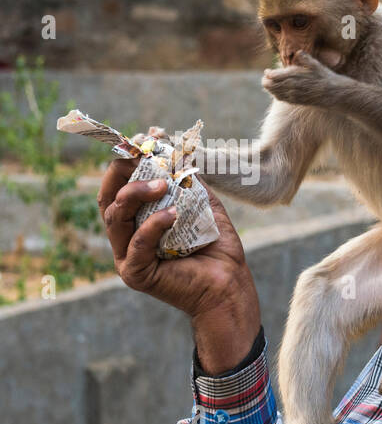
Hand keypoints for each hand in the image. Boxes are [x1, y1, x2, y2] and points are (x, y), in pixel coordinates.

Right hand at [98, 156, 260, 370]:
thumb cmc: (218, 249)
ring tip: (163, 182)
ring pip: (115, 216)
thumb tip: (176, 147)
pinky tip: (173, 214)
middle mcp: (127, 238)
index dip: (127, 161)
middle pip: (108, 198)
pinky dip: (153, 224)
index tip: (145, 138)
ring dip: (136, 193)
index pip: (120, 187)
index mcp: (137, 222)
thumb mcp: (204, 206)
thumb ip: (188, 181)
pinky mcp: (135, 274)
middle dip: (122, 171)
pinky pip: (137, 243)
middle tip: (141, 154)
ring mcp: (128, 257)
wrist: (231, 285)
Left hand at [262, 52, 338, 105]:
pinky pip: (283, 99)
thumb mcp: (315, 64)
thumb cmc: (324, 77)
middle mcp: (291, 86)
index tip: (267, 71)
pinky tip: (277, 93)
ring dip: (270, 89)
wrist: (334, 93)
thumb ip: (304, 57)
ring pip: (276, 93)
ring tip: (268, 85)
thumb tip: (297, 52)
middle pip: (271, 85)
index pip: (274, 76)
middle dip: (266, 82)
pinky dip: (277, 96)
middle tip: (265, 78)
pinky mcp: (298, 101)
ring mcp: (294, 95)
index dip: (268, 74)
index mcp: (293, 75)